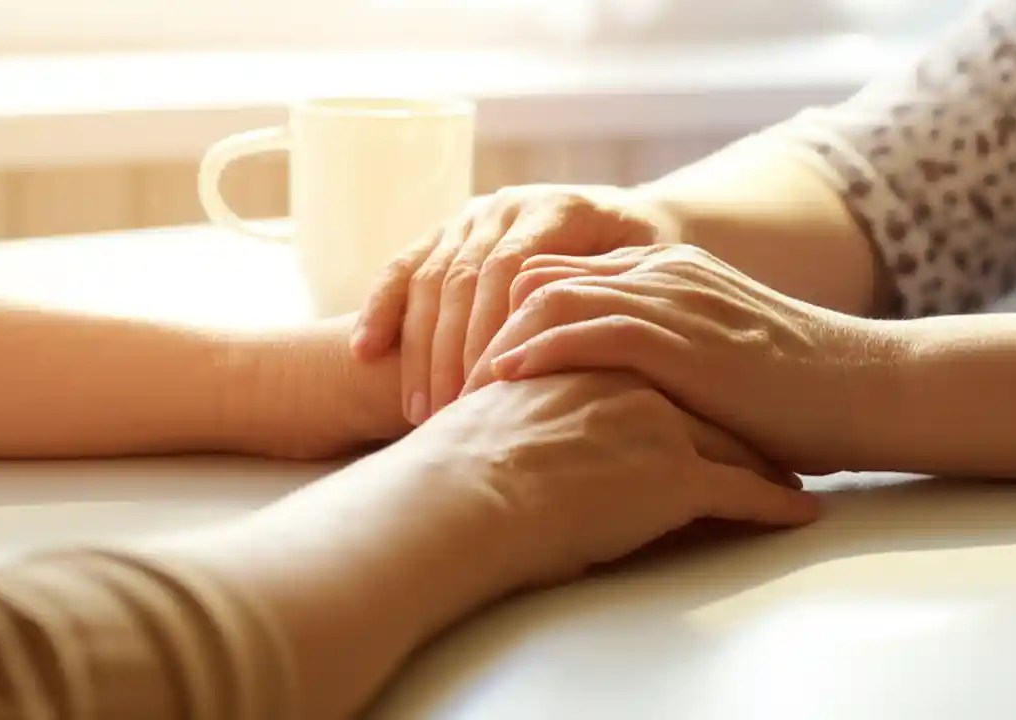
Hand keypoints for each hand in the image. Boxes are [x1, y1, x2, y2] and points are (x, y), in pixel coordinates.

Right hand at [349, 184, 668, 424]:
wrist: (635, 226)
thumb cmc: (650, 269)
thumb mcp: (651, 279)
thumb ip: (618, 303)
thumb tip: (588, 353)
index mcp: (558, 209)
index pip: (510, 272)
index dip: (492, 334)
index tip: (488, 395)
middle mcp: (507, 206)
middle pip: (463, 279)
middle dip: (451, 355)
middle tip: (448, 419)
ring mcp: (471, 217)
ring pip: (429, 278)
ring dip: (418, 348)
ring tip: (419, 412)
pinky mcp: (446, 233)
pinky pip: (404, 267)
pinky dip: (382, 308)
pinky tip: (364, 350)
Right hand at [406, 372, 818, 584]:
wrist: (460, 495)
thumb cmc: (460, 466)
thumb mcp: (502, 410)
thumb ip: (537, 401)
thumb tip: (532, 420)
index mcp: (593, 357)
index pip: (661, 362)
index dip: (692, 378)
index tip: (716, 389)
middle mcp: (635, 382)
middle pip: (708, 395)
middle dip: (743, 412)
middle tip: (772, 425)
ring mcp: (660, 428)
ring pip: (735, 443)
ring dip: (770, 458)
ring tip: (794, 469)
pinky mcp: (675, 480)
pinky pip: (745, 494)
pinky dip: (777, 505)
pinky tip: (801, 512)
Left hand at [463, 245, 902, 473]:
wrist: (868, 391)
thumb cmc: (794, 396)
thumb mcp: (714, 364)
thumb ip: (659, 362)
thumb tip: (603, 399)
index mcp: (665, 273)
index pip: (559, 276)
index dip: (505, 315)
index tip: (466, 362)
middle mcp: (660, 272)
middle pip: (538, 280)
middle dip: (481, 326)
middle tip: (440, 374)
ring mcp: (670, 297)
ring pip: (550, 299)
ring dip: (494, 341)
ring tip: (453, 384)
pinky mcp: (679, 333)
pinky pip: (584, 329)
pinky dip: (535, 350)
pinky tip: (498, 377)